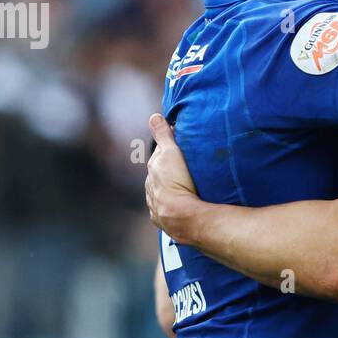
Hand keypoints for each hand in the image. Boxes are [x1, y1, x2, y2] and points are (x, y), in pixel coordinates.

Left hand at [145, 113, 202, 243]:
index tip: (183, 146)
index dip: (171, 148)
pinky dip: (173, 207)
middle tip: (187, 168)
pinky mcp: (162, 220)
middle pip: (161, 175)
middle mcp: (150, 187)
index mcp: (153, 170)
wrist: (182, 217)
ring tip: (187, 189)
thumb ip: (163, 135)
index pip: (161, 155)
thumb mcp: (171, 152)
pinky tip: (183, 207)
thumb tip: (154, 117)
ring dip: (171, 190)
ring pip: (162, 193)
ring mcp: (155, 205)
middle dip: (170, 171)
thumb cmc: (178, 182)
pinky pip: (166, 210)